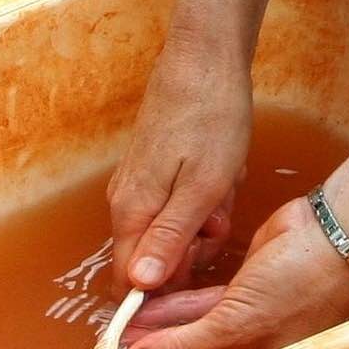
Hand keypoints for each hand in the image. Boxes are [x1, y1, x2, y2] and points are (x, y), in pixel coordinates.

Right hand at [107, 37, 250, 291]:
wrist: (205, 59)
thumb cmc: (211, 120)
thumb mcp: (202, 188)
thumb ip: (170, 239)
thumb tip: (139, 284)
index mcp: (133, 212)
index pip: (131, 280)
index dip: (167, 289)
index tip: (200, 269)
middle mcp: (124, 202)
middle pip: (155, 259)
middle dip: (194, 249)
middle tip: (220, 218)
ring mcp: (138, 184)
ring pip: (172, 230)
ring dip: (205, 219)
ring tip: (224, 185)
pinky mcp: (153, 169)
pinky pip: (179, 204)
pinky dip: (206, 197)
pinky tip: (221, 173)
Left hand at [118, 197, 348, 348]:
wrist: (331, 234)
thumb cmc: (299, 286)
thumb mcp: (236, 321)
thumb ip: (184, 344)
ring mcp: (248, 318)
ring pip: (194, 330)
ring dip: (160, 329)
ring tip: (121, 328)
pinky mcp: (245, 290)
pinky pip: (202, 304)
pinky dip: (176, 305)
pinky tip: (146, 304)